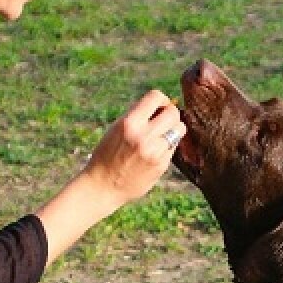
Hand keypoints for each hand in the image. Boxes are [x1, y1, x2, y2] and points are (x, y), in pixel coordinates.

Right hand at [81, 89, 185, 210]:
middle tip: (163, 120)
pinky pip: (174, 147)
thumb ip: (137, 116)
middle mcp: (144, 136)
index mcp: (129, 123)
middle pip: (173, 113)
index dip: (161, 100)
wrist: (103, 186)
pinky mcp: (161, 165)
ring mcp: (155, 152)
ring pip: (179, 129)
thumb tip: (160, 104)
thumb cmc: (108, 154)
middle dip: (170, 114)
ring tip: (162, 135)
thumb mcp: (116, 129)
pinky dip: (168, 145)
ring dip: (173, 129)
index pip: (156, 97)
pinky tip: (156, 151)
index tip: (159, 107)